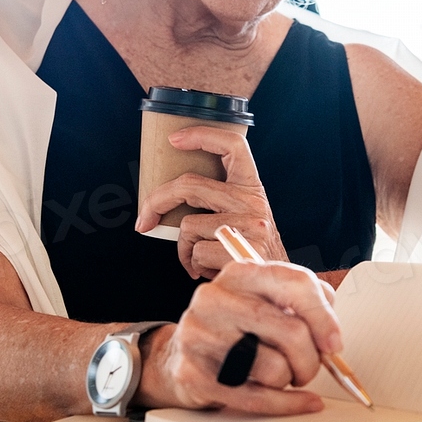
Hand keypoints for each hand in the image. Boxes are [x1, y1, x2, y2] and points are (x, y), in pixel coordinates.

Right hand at [135, 261, 341, 414]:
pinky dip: (287, 404)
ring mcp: (200, 336)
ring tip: (280, 375)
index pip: (295, 284)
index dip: (324, 317)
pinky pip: (257, 398)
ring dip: (289, 380)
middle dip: (312, 359)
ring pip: (276, 368)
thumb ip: (304, 304)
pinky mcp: (193, 374)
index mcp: (240, 274)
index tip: (334, 343)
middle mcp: (215, 298)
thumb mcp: (267, 302)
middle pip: (291, 331)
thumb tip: (331, 334)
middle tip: (309, 367)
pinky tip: (300, 401)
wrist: (181, 356)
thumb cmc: (235, 330)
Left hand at [136, 125, 288, 279]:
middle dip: (157, 201)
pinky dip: (194, 265)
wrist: (277, 286)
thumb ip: (219, 203)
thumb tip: (169, 200)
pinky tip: (209, 269)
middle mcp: (253, 202)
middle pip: (190, 185)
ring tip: (199, 259)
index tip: (174, 139)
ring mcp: (249, 225)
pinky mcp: (240, 250)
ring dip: (184, 248)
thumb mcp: (246, 218)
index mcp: (252, 188)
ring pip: (188, 225)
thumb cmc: (253, 252)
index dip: (202, 135)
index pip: (233, 145)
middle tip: (144, 220)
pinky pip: (196, 252)